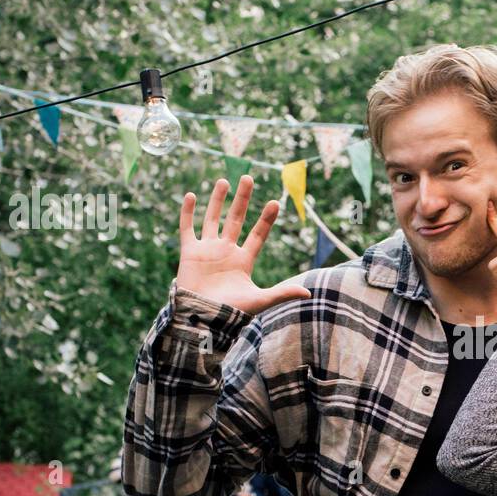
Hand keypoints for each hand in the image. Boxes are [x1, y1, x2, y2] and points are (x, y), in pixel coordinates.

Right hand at [176, 174, 310, 314]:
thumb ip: (282, 293)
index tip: (275, 202)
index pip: (258, 234)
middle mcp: (227, 251)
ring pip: (213, 219)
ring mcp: (208, 250)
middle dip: (243, 199)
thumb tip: (309, 293)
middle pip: (236, 219)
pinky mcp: (190, 252)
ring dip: (217, 200)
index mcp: (244, 260)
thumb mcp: (260, 300)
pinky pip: (188, 228)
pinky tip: (191, 196)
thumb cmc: (231, 311)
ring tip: (224, 181)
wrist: (202, 318)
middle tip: (248, 177)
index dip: (266, 219)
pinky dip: (188, 213)